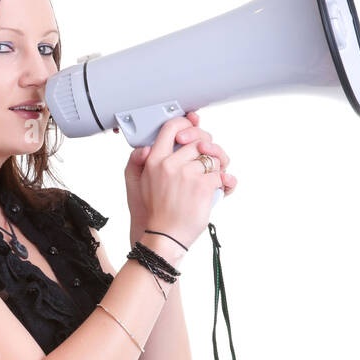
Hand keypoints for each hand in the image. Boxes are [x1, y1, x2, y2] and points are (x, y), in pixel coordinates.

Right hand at [121, 112, 236, 243]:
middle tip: (208, 159)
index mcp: (154, 161)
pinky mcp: (203, 186)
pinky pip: (220, 174)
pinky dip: (222, 183)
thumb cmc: (154, 213)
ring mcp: (188, 174)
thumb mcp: (136, 184)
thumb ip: (138, 161)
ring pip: (212, 158)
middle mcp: (170, 164)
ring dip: (216, 168)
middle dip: (207, 149)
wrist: (164, 237)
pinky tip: (217, 190)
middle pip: (198, 141)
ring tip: (211, 178)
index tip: (194, 124)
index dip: (186, 123)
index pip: (170, 128)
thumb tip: (147, 147)